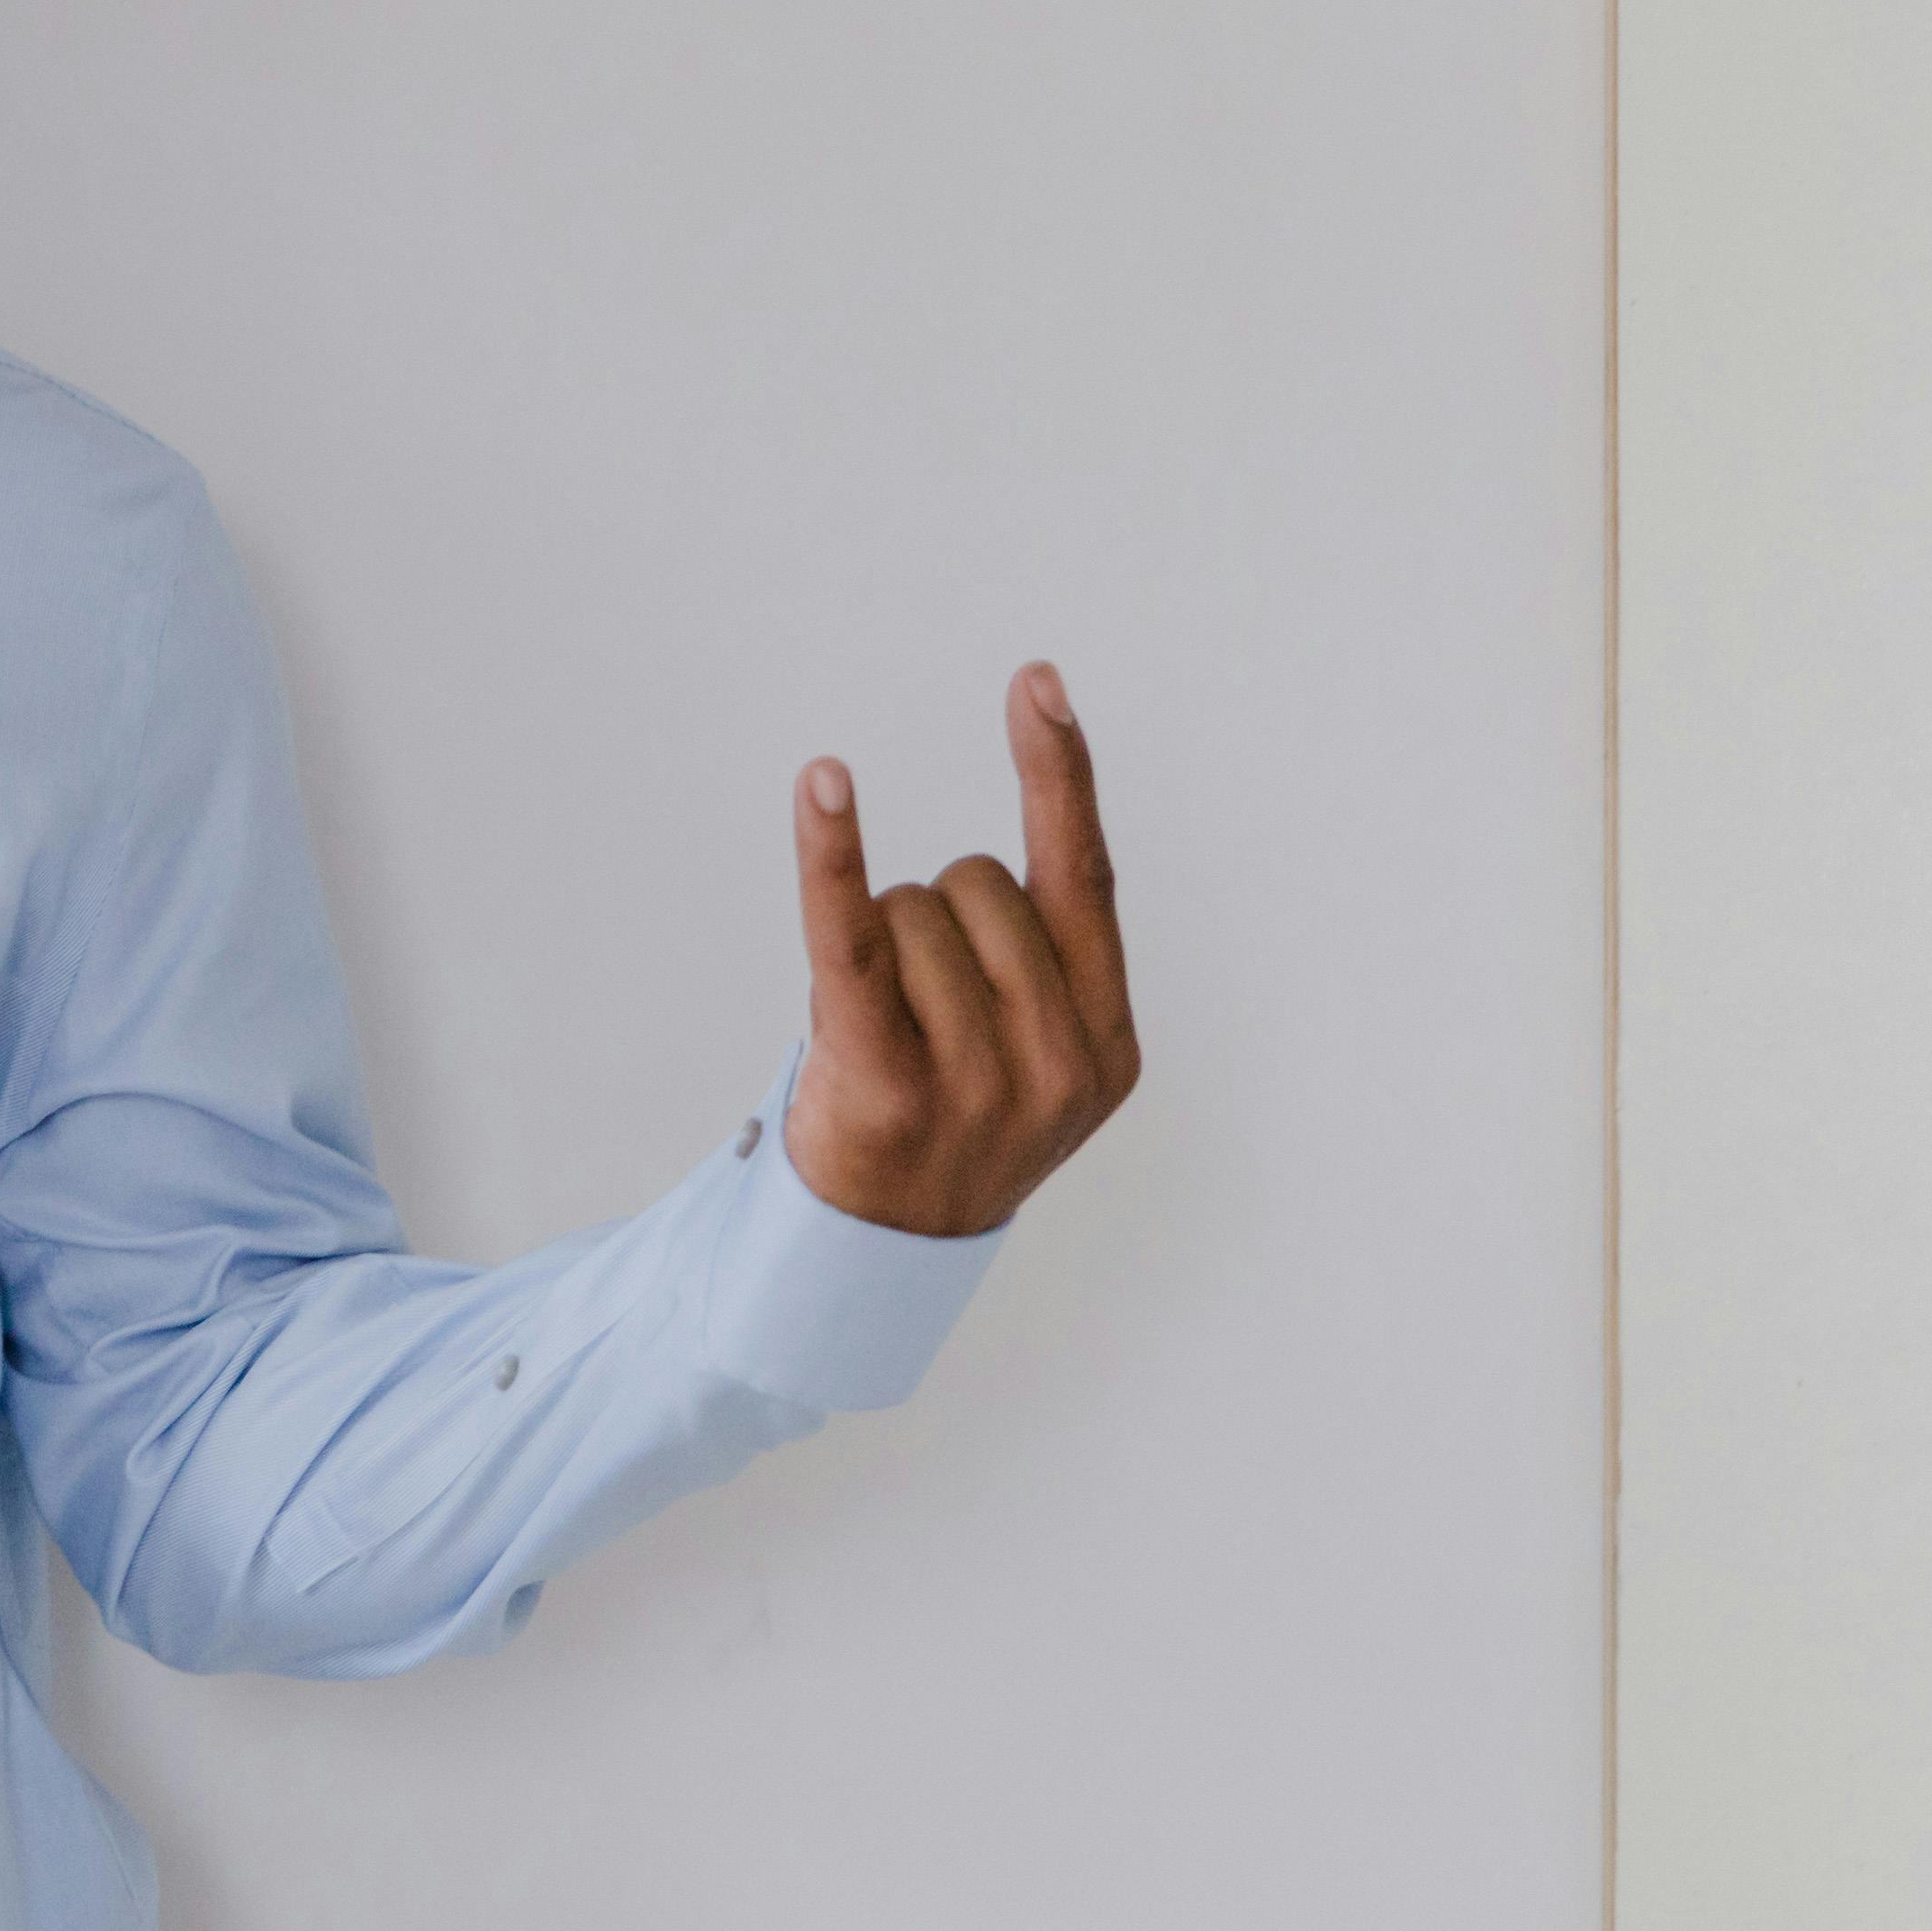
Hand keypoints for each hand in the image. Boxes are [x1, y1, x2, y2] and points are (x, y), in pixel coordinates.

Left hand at [780, 662, 1139, 1236]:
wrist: (880, 1249)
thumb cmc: (947, 1112)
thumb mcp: (1032, 1050)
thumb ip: (1045, 949)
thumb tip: (1054, 781)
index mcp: (1106, 1044)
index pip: (1084, 878)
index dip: (1060, 773)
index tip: (1035, 681)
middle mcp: (1054, 1063)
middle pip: (977, 883)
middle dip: (933, 911)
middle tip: (919, 1006)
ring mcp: (975, 1082)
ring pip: (910, 908)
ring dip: (880, 939)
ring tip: (886, 1029)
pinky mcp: (885, 1083)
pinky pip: (852, 936)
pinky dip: (833, 854)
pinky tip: (826, 784)